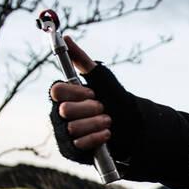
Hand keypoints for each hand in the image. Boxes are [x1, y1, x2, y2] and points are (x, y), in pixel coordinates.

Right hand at [49, 37, 109, 151]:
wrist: (131, 128)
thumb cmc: (114, 101)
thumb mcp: (100, 79)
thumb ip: (82, 59)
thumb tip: (65, 37)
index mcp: (65, 96)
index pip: (57, 91)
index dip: (76, 93)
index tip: (93, 94)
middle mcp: (61, 114)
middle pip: (65, 110)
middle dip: (91, 109)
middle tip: (104, 108)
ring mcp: (65, 133)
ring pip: (73, 128)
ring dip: (96, 123)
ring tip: (108, 122)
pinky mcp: (72, 150)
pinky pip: (78, 145)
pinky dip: (96, 138)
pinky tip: (106, 135)